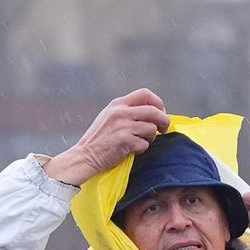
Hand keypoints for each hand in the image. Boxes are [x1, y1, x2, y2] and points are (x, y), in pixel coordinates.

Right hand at [42, 90, 170, 186]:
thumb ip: (128, 111)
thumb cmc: (100, 138)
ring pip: (152, 129)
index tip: (160, 113)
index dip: (158, 103)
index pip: (145, 94)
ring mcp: (123, 126)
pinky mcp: (125, 140)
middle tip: (164, 129)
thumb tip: (154, 112)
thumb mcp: (110, 116)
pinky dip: (141, 149)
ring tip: (139, 141)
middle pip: (154, 111)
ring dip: (150, 138)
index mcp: (118, 104)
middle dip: (164, 121)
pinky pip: (145, 144)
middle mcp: (121, 112)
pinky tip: (131, 149)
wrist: (85, 156)